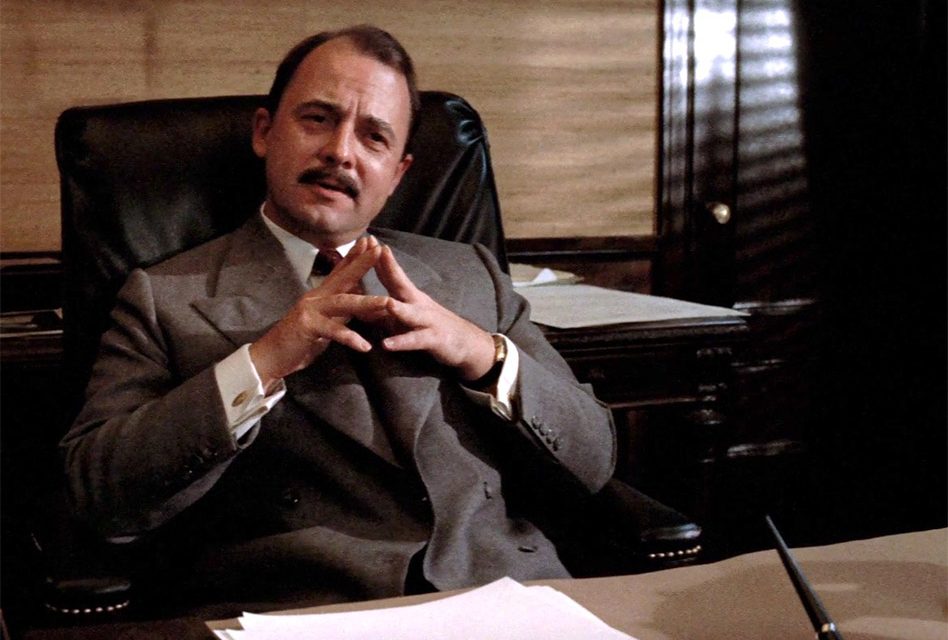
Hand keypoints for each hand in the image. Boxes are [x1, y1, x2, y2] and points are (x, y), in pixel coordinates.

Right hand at [250, 236, 390, 386]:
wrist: (271, 355)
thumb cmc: (299, 339)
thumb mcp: (324, 322)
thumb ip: (340, 311)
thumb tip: (358, 303)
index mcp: (321, 294)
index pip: (340, 271)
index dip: (355, 256)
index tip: (370, 241)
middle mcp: (316, 297)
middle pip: (343, 277)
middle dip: (362, 263)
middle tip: (379, 250)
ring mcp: (310, 310)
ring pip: (342, 303)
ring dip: (367, 302)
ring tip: (387, 302)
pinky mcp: (307, 327)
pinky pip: (333, 331)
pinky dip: (350, 338)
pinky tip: (365, 346)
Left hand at [374, 245, 495, 380]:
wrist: (468, 343)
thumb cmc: (430, 328)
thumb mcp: (405, 318)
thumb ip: (382, 311)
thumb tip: (356, 304)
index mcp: (410, 297)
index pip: (392, 273)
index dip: (379, 258)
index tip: (365, 239)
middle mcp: (418, 304)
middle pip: (401, 283)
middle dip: (388, 267)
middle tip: (375, 250)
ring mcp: (427, 320)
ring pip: (411, 313)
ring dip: (398, 308)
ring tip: (387, 303)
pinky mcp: (434, 339)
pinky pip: (416, 340)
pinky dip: (402, 342)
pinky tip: (386, 344)